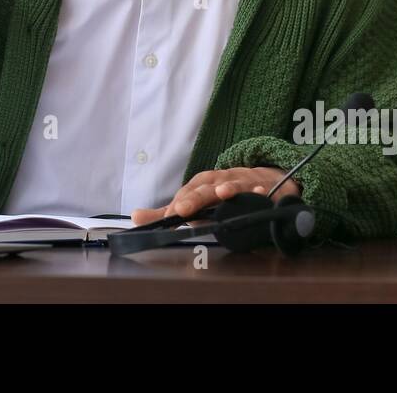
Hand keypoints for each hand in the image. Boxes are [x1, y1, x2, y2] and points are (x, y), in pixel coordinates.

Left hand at [130, 167, 300, 226]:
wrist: (260, 180)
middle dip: (194, 198)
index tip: (168, 217)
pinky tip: (258, 193)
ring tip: (222, 193)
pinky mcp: (261, 188)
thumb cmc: (221, 193)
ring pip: (232, 185)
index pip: (186, 194)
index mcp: (201, 186)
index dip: (177, 205)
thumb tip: (135, 218)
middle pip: (204, 189)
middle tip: (182, 210)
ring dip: (227, 188)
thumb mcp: (194, 201)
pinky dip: (259, 191)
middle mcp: (218, 181)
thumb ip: (166, 213)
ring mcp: (241, 183)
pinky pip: (261, 190)